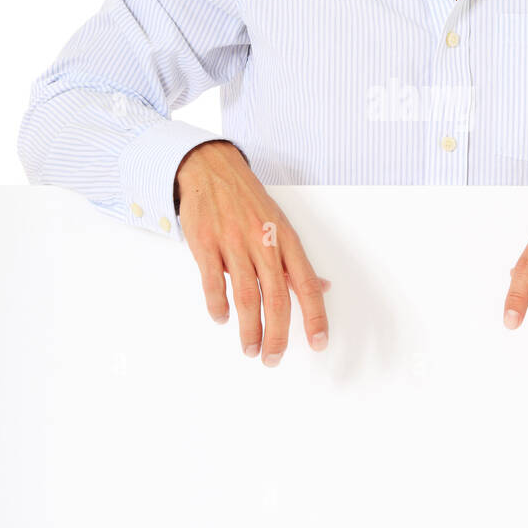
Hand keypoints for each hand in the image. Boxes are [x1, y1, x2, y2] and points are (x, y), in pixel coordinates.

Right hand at [175, 140, 329, 365]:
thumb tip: (322, 287)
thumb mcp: (281, 225)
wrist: (212, 169)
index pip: (307, 284)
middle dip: (277, 335)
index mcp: (286, 239)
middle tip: (273, 359)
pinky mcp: (205, 243)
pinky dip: (217, 306)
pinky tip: (221, 319)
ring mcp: (233, 243)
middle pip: (275, 298)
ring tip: (250, 349)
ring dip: (248, 329)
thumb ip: (296, 261)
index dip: (315, 317)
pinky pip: (212, 282)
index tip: (319, 343)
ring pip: (245, 296)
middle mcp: (263, 242)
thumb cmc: (249, 201)